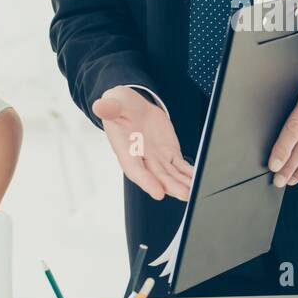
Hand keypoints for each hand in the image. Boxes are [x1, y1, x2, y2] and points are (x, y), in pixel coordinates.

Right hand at [91, 85, 192, 200]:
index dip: (146, 181)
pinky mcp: (169, 153)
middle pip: (156, 177)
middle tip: (184, 194)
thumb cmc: (119, 106)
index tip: (158, 192)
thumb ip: (109, 107)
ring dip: (182, 184)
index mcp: (125, 149)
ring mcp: (156, 158)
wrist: (132, 107)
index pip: (135, 169)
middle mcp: (141, 158)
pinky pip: (180, 167)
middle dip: (170, 187)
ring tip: (195, 191)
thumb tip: (99, 106)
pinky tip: (198, 178)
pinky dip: (189, 173)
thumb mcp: (113, 103)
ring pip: (170, 175)